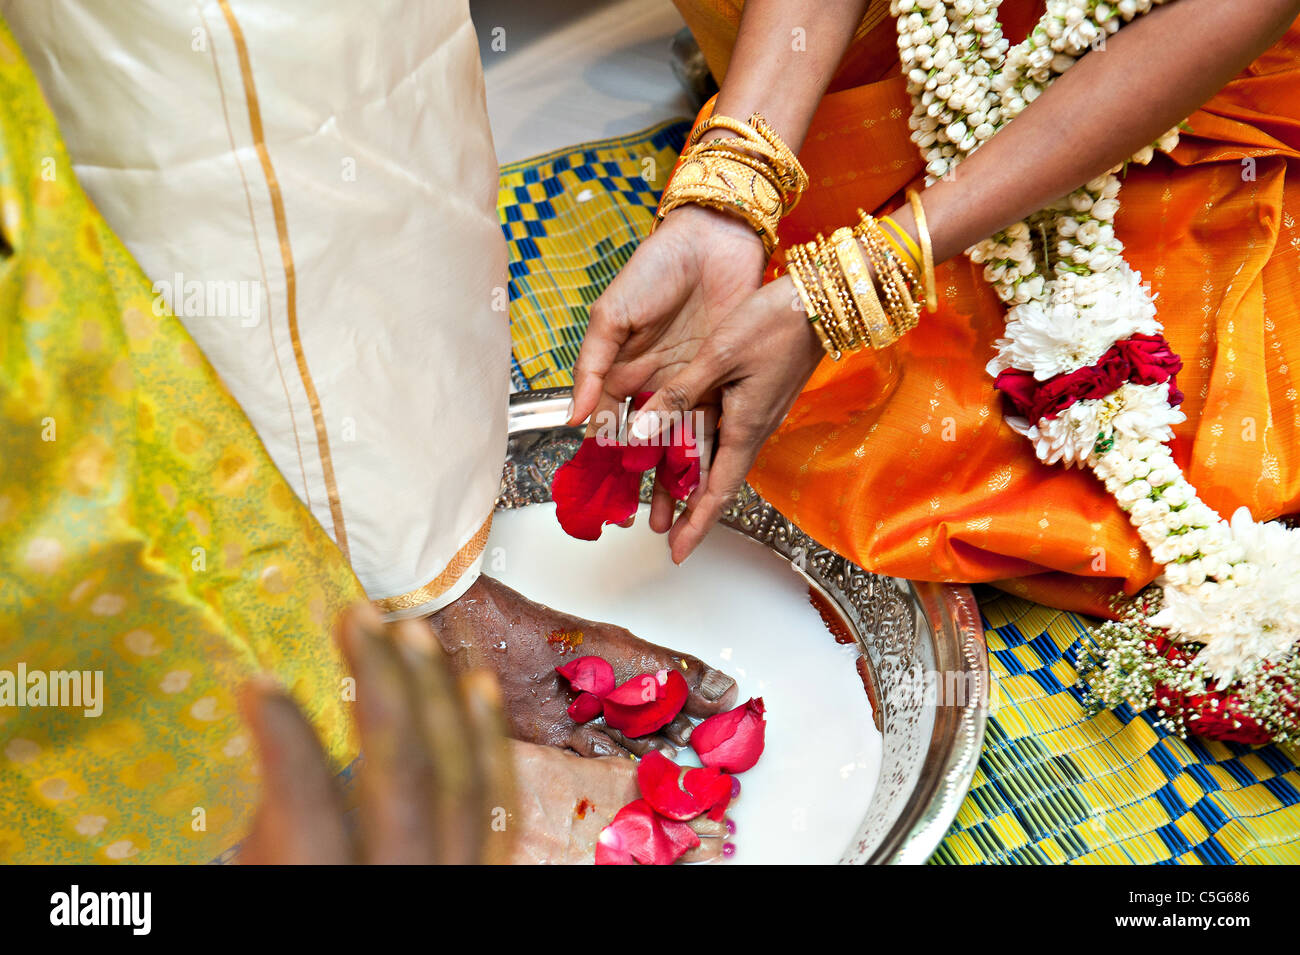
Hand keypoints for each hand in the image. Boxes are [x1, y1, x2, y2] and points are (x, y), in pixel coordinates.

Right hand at [238, 604, 513, 863]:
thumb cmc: (289, 933)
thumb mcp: (260, 885)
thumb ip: (271, 834)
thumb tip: (283, 740)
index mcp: (329, 890)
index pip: (309, 811)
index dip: (286, 743)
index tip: (257, 684)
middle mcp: (409, 883)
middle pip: (406, 774)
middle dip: (384, 681)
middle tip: (358, 617)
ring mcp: (462, 879)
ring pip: (463, 779)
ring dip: (437, 692)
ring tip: (413, 631)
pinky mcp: (492, 874)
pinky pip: (501, 805)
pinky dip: (489, 740)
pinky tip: (479, 686)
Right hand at [569, 204, 767, 501]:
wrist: (712, 239)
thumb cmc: (654, 270)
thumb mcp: (612, 314)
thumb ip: (593, 364)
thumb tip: (576, 416)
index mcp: (624, 369)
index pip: (611, 425)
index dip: (608, 459)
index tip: (605, 493)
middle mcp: (657, 383)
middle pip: (648, 444)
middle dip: (644, 483)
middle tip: (643, 522)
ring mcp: (692, 382)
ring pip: (682, 441)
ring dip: (677, 479)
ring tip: (675, 517)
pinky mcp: (723, 377)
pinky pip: (715, 422)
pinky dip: (710, 453)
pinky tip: (706, 483)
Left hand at [628, 274, 824, 563]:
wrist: (822, 298)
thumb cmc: (774, 321)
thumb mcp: (717, 355)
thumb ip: (679, 393)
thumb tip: (643, 430)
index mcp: (744, 427)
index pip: (717, 492)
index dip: (696, 525)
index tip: (677, 553)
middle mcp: (753, 428)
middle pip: (717, 482)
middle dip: (690, 511)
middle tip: (663, 534)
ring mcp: (758, 413)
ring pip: (719, 459)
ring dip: (694, 483)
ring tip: (666, 501)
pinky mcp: (759, 396)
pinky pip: (726, 434)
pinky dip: (703, 451)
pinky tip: (686, 449)